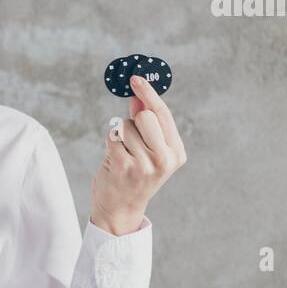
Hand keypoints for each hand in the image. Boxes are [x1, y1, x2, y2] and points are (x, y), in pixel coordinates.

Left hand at [90, 74, 186, 234]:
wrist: (121, 209)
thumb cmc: (134, 175)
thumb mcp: (148, 150)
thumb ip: (145, 123)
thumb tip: (137, 95)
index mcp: (176, 153)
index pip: (163, 114)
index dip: (148, 94)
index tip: (135, 78)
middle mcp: (164, 159)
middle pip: (144, 116)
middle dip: (133, 120)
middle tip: (131, 139)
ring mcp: (144, 164)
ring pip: (125, 126)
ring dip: (120, 135)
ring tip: (123, 155)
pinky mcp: (123, 166)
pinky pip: (112, 136)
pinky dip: (110, 143)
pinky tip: (115, 159)